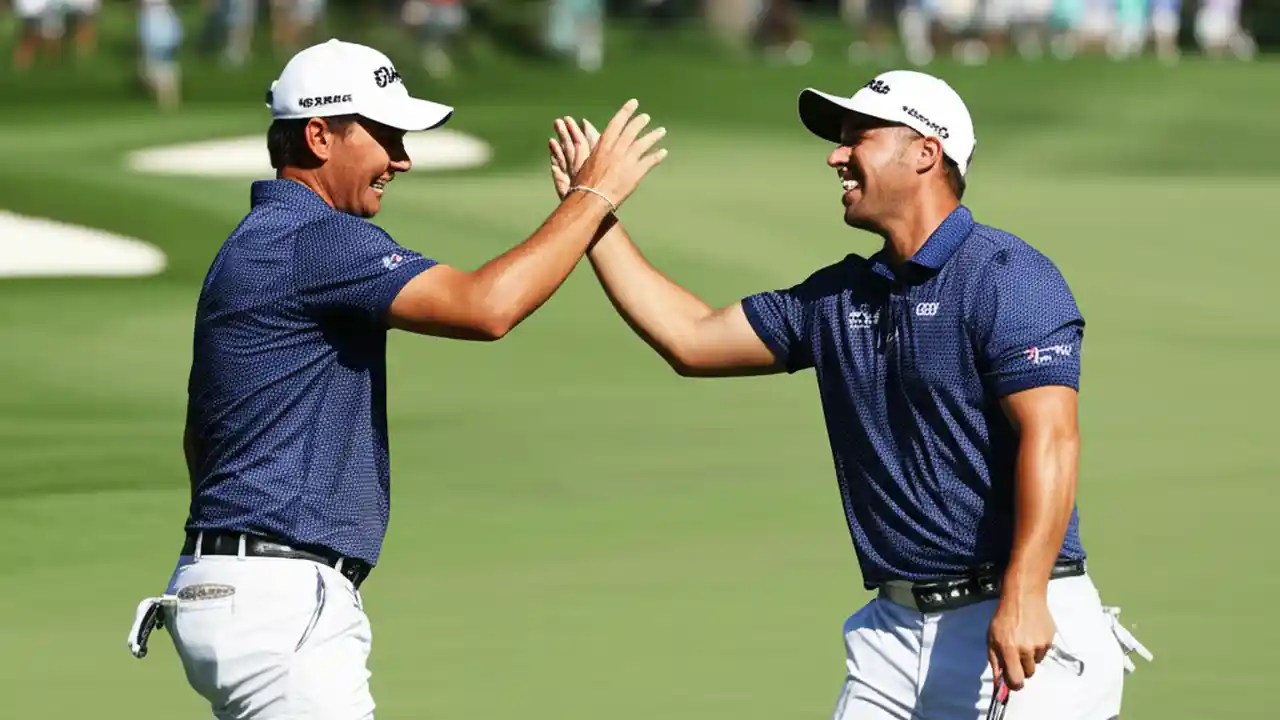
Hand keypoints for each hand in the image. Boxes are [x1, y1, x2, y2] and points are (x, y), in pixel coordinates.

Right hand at [547, 100, 666, 210]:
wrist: (592, 199)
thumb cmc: (583, 183)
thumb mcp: (581, 162)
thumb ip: (586, 150)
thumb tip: (580, 142)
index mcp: (603, 145)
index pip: (617, 123)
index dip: (626, 112)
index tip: (633, 103)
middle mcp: (617, 149)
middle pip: (631, 131)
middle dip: (640, 122)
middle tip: (646, 117)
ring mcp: (628, 160)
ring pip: (643, 143)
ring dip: (653, 136)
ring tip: (661, 131)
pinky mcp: (636, 173)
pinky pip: (650, 161)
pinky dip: (657, 156)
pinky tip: (663, 152)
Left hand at [987, 593, 1055, 690]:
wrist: (1023, 598)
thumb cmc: (1003, 618)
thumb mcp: (991, 639)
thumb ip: (995, 662)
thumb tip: (998, 683)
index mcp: (1009, 649)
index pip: (1016, 680)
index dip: (1014, 684)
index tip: (1012, 681)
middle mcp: (1026, 649)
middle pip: (1028, 674)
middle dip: (1021, 668)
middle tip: (1016, 654)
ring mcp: (1040, 645)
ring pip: (1036, 663)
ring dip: (1030, 657)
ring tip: (1024, 640)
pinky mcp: (1050, 640)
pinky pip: (1043, 652)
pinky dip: (1038, 647)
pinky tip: (1032, 634)